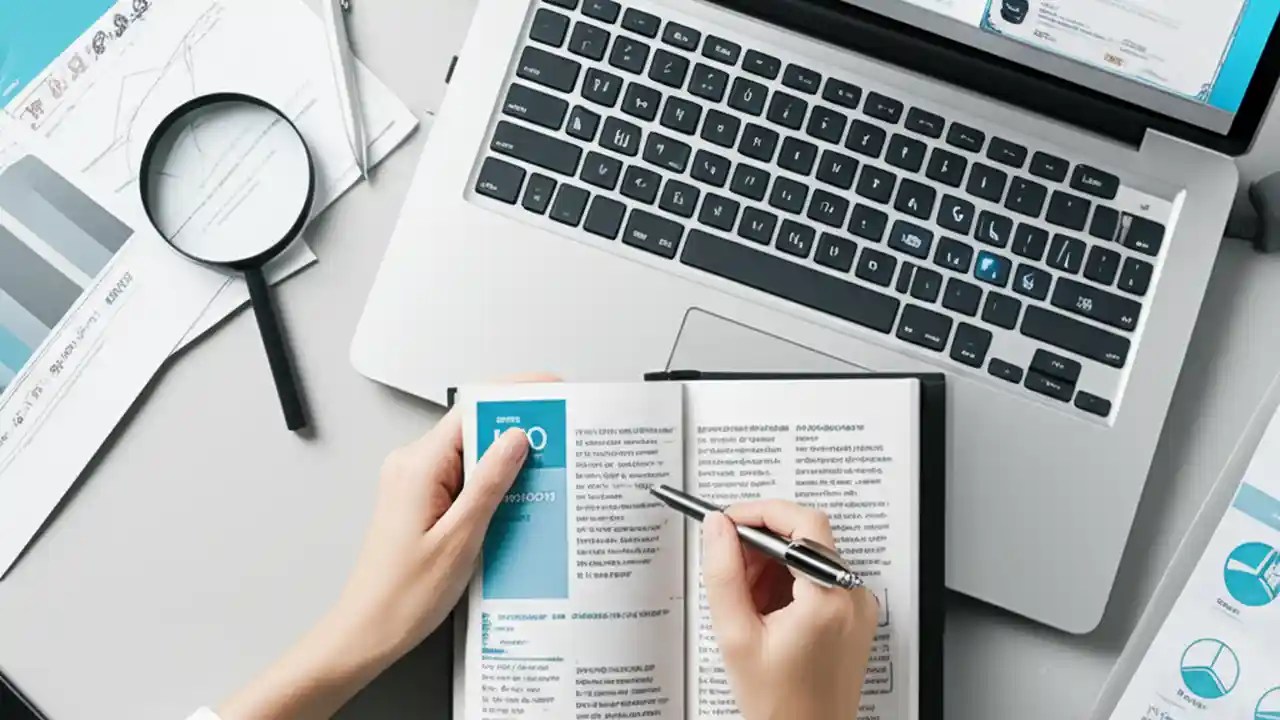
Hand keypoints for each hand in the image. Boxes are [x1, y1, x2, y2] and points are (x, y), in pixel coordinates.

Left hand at [219, 375, 554, 719]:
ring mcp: (414, 481)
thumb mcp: (461, 538)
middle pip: (475, 428)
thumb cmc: (404, 595)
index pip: (473, 409)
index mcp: (419, 465)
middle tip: (561, 443)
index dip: (516, 397)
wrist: (368, 630)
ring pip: (471, 454)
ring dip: (507, 463)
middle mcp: (412, 465)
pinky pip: (462, 477)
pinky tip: (515, 502)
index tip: (551, 394)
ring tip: (545, 477)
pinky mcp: (420, 499)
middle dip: (519, 432)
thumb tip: (517, 437)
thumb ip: (491, 482)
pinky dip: (491, 484)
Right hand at [701, 501, 877, 719]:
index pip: (802, 523)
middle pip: (806, 536)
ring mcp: (858, 606)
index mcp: (828, 600)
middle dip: (761, 543)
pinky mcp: (854, 615)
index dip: (760, 512)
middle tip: (730, 566)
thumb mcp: (736, 636)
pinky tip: (766, 612)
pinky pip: (819, 577)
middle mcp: (853, 597)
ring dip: (772, 565)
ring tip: (748, 602)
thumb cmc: (778, 704)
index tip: (728, 520)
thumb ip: (723, 573)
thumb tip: (717, 528)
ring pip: (810, 555)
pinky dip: (788, 581)